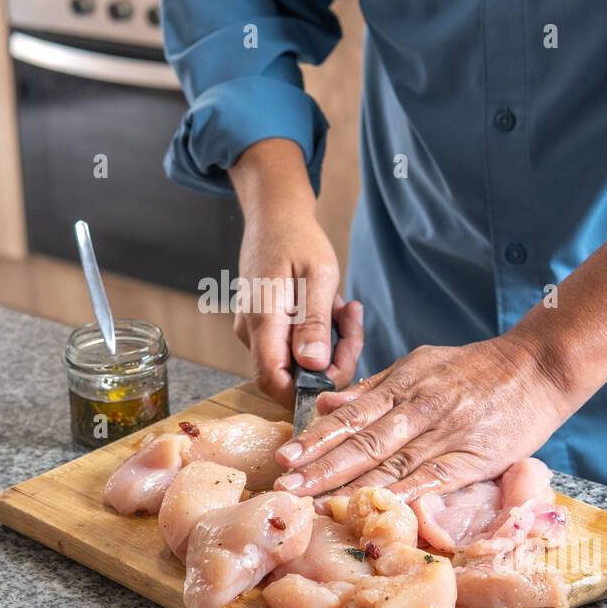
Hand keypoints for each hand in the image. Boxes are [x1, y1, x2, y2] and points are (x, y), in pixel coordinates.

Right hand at [228, 139, 363, 405]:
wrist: (275, 215)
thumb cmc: (298, 238)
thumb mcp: (319, 276)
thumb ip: (314, 322)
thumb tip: (313, 366)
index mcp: (263, 321)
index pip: (274, 383)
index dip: (308, 391)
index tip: (341, 368)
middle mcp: (252, 332)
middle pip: (291, 377)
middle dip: (331, 362)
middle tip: (354, 325)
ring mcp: (256, 331)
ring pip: (297, 362)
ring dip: (331, 344)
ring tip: (346, 308)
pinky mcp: (265, 327)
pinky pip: (295, 346)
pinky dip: (321, 333)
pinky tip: (333, 306)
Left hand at [272, 333, 571, 502]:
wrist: (540, 367)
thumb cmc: (477, 370)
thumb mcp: (421, 365)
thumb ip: (373, 389)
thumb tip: (327, 403)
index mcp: (404, 383)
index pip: (351, 414)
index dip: (317, 437)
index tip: (286, 456)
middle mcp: (419, 407)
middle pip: (363, 441)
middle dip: (321, 466)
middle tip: (285, 487)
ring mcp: (446, 433)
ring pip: (391, 463)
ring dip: (351, 485)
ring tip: (316, 503)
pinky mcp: (474, 456)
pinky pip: (432, 479)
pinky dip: (403, 495)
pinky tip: (376, 509)